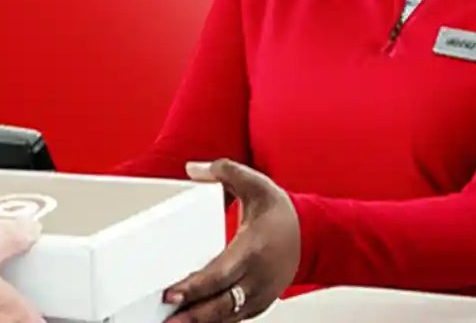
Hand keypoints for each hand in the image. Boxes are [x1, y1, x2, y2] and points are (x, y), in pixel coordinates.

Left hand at [163, 160, 300, 321]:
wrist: (311, 235)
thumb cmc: (281, 213)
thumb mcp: (256, 184)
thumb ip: (225, 171)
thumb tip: (194, 168)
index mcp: (252, 250)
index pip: (219, 274)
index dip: (194, 287)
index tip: (170, 294)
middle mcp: (257, 278)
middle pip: (220, 304)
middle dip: (191, 314)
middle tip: (164, 319)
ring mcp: (259, 294)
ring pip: (226, 316)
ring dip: (199, 322)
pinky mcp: (258, 304)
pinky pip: (234, 318)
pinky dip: (214, 322)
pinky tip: (192, 322)